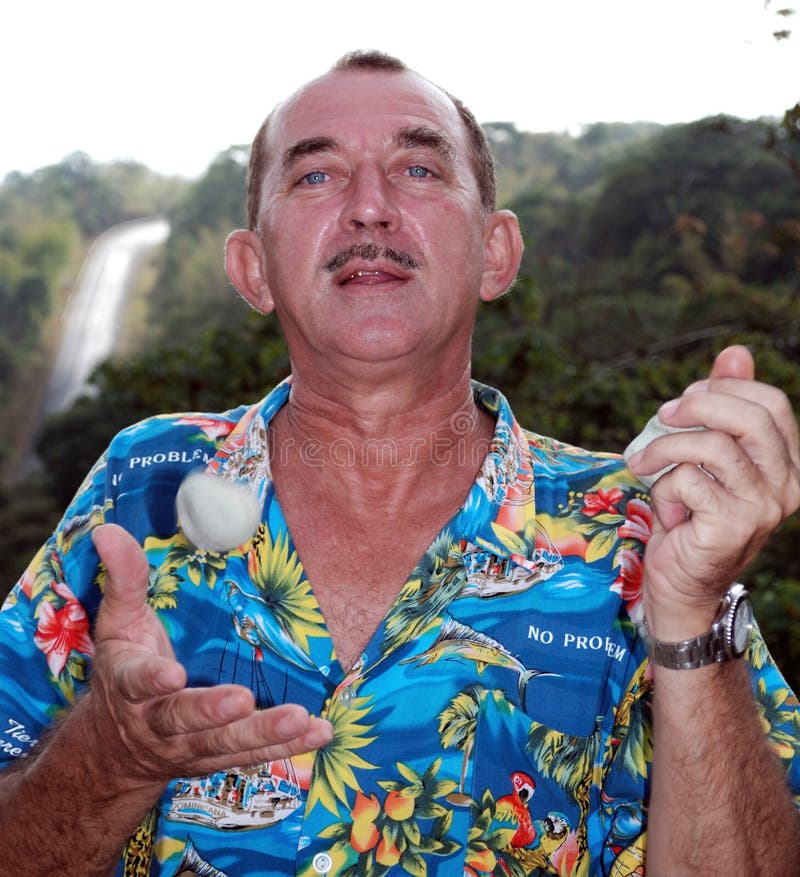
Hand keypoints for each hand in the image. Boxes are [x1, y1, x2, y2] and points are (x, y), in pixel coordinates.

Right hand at [84, 524, 332, 792]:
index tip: (172, 673)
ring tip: (299, 719)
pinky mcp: (218, 756)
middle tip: (242, 701)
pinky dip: (287, 747)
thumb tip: (107, 530)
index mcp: (130, 685)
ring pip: (225, 743)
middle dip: (213, 712)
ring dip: (263, 733)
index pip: (137, 681)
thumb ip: (123, 578)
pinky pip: (253, 754)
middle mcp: (158, 722)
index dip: (153, 679)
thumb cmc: (126, 667)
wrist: (117, 747)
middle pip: (185, 719)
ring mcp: (190, 745)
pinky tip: (319, 732)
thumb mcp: (118, 622)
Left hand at [627, 345, 799, 639]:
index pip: (771, 404)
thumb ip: (722, 408)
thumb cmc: (690, 516)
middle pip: (751, 418)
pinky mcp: (731, 526)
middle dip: (699, 405)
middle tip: (663, 415)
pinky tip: (664, 504)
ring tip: (642, 462)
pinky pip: (689, 480)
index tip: (685, 399)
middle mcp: (785, 486)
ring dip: (666, 446)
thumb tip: (735, 352)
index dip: (724, 390)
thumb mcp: (704, 457)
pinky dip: (664, 484)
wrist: (680, 583)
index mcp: (786, 464)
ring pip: (714, 446)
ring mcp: (762, 508)